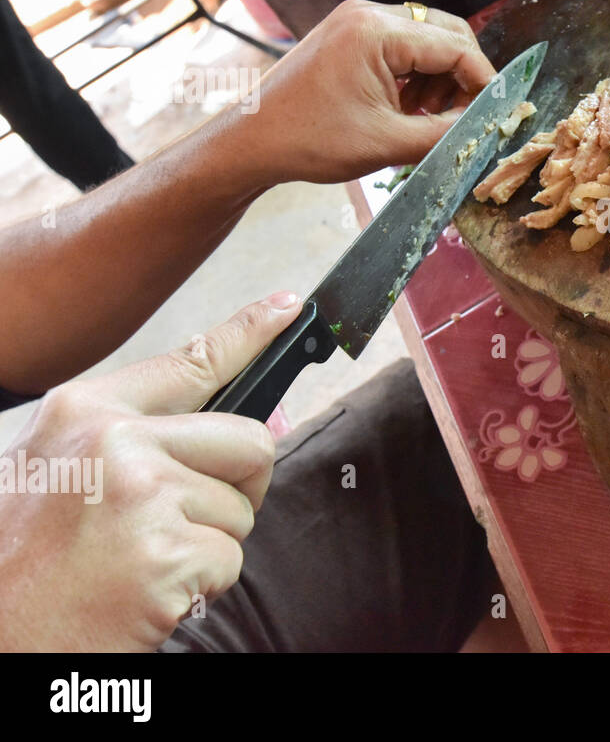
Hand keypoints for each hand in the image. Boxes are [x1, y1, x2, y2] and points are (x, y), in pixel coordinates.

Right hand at [0, 295, 299, 650]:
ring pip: (241, 510)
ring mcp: (143, 494)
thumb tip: (252, 427)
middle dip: (239, 487)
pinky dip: (200, 586)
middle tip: (188, 523)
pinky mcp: (167, 552)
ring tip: (137, 563)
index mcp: (84, 412)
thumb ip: (141, 440)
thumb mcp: (61, 472)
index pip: (191, 361)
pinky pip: (229, 560)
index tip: (291, 307)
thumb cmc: (24, 563)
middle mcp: (115, 440)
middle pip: (249, 441)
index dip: (250, 332)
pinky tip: (144, 593)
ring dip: (205, 546)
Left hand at [236, 0, 496, 186]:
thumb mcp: (388, 144)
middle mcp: (368, 14)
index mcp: (376, 32)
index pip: (455, 45)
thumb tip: (485, 128)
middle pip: (445, 32)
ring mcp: (355, 20)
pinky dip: (414, 74)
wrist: (251, 140)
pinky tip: (406, 107)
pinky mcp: (348, 33)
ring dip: (439, 77)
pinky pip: (400, 45)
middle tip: (463, 115)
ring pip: (425, 38)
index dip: (483, 81)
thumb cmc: (310, 141)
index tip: (494, 113)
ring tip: (426, 117)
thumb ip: (445, 134)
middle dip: (462, 75)